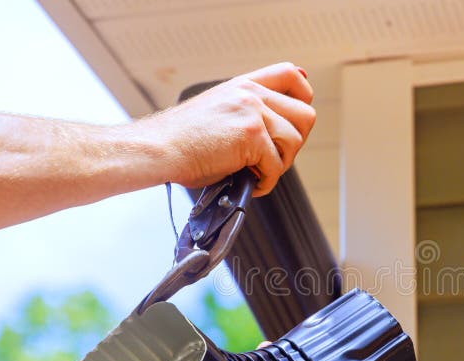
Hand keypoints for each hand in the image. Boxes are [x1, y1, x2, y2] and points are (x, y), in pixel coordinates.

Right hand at [135, 62, 315, 195]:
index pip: (291, 74)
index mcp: (243, 85)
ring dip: (281, 164)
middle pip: (305, 114)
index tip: (294, 120)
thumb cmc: (182, 141)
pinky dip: (266, 182)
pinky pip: (276, 165)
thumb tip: (279, 132)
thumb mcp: (219, 113)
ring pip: (295, 141)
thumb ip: (248, 114)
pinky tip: (251, 183)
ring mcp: (252, 112)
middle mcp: (250, 93)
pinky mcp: (250, 135)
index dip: (303, 97)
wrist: (158, 150)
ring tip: (258, 172)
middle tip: (274, 157)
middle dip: (295, 142)